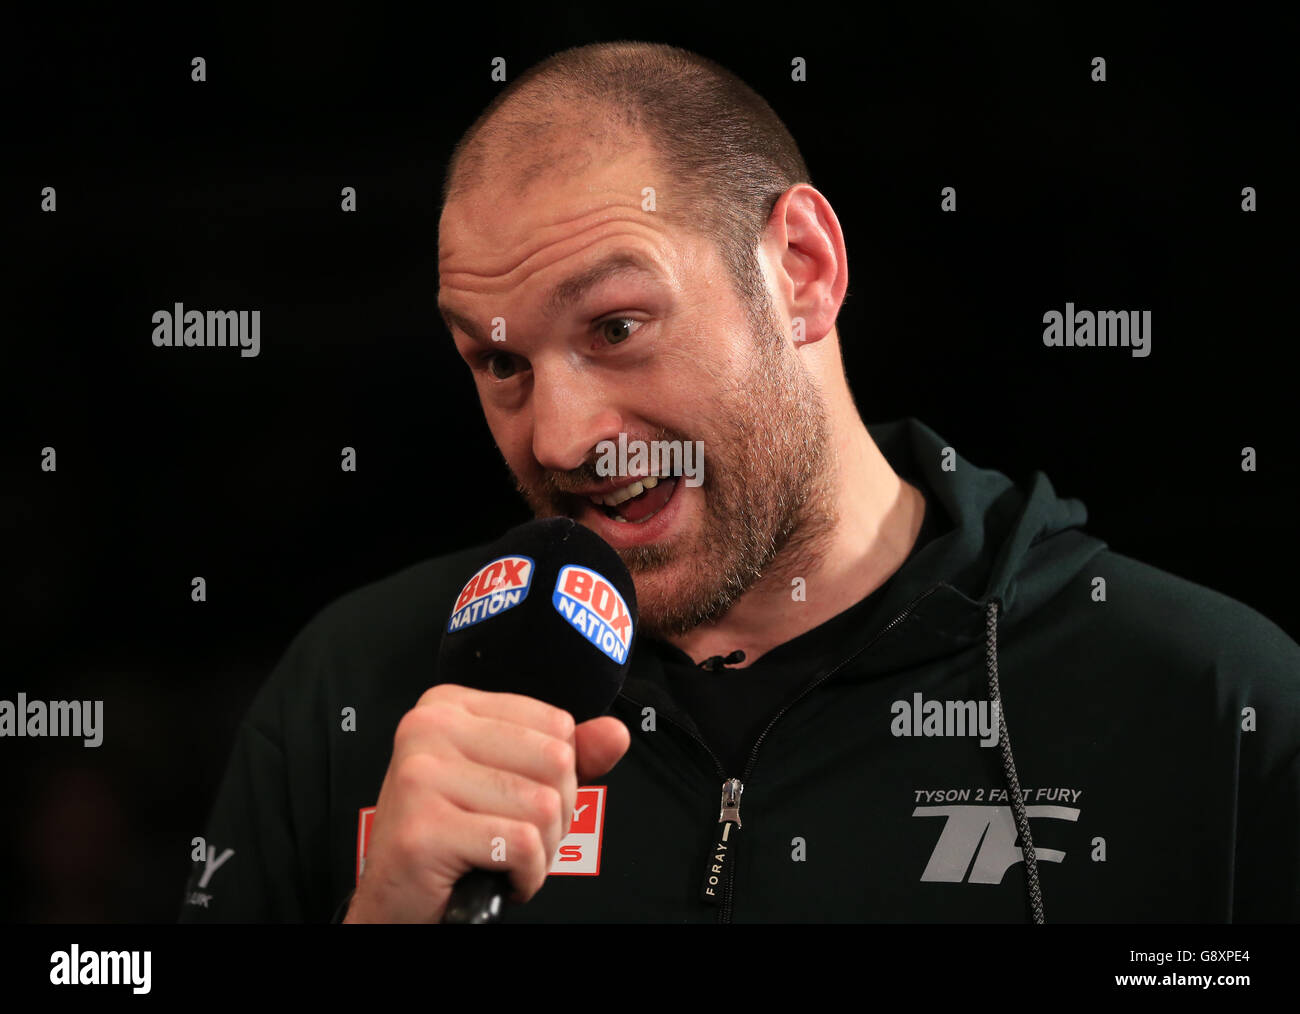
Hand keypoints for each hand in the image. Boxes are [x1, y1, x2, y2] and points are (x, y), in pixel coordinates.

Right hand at [343, 684, 628, 922]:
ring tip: (503, 858)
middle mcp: (429, 728)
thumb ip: (567, 755)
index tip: (519, 801)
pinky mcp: (423, 828)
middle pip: (555, 761)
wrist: (396, 901)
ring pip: (543, 806)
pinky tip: (495, 875)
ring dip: (540, 851)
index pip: (556, 724)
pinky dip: (524, 875)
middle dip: (555, 815)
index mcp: (449, 705)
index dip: (558, 777)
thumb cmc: (451, 838)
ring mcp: (421, 776)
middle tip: (514, 836)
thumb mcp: (510, 783)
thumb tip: (615, 733)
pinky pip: (521, 845)